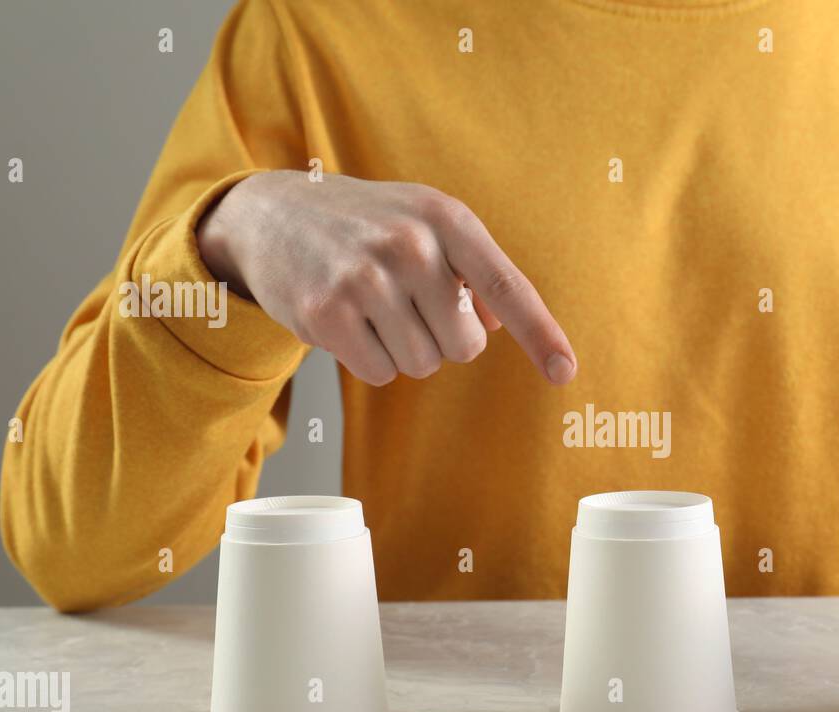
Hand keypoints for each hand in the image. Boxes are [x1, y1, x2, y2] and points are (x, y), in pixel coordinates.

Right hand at [196, 171, 576, 385]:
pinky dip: (369, 360)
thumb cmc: (367, 223)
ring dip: (403, 350)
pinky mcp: (325, 312)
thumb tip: (501, 323)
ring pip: (422, 365)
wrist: (272, 212)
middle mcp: (409, 244)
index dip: (540, 335)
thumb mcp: (426, 224)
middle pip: (465, 346)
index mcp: (446, 218)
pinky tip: (347, 320)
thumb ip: (473, 271)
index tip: (566, 371)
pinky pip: (379, 373)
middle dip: (443, 339)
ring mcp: (364, 277)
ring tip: (373, 307)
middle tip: (407, 304)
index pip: (506, 287)